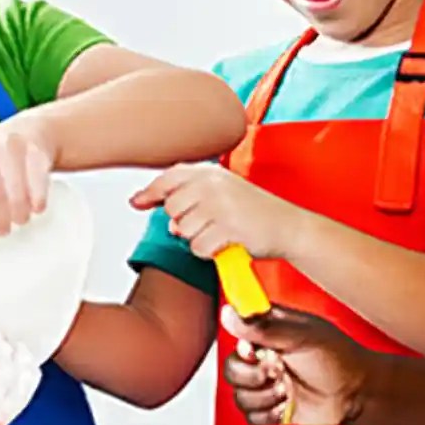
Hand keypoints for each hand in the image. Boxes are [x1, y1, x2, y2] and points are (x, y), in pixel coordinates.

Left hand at [129, 162, 302, 258]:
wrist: (288, 226)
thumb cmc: (252, 211)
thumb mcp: (221, 190)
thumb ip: (186, 193)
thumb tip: (142, 201)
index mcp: (210, 172)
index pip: (168, 178)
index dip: (149, 192)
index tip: (136, 202)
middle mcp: (212, 185)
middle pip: (172, 209)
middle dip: (184, 222)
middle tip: (207, 224)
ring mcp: (220, 205)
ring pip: (184, 231)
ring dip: (199, 238)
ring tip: (221, 232)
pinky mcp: (228, 228)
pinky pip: (199, 248)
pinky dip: (209, 252)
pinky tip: (226, 243)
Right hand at [221, 304, 368, 424]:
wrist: (357, 393)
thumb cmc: (338, 357)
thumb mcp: (302, 335)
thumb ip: (263, 328)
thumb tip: (230, 314)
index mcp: (268, 332)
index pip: (235, 333)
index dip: (241, 344)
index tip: (254, 350)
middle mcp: (263, 357)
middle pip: (231, 368)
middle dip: (253, 374)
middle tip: (278, 371)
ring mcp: (266, 384)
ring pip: (239, 394)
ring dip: (263, 395)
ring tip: (287, 389)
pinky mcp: (270, 408)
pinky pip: (251, 416)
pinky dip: (268, 413)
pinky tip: (286, 405)